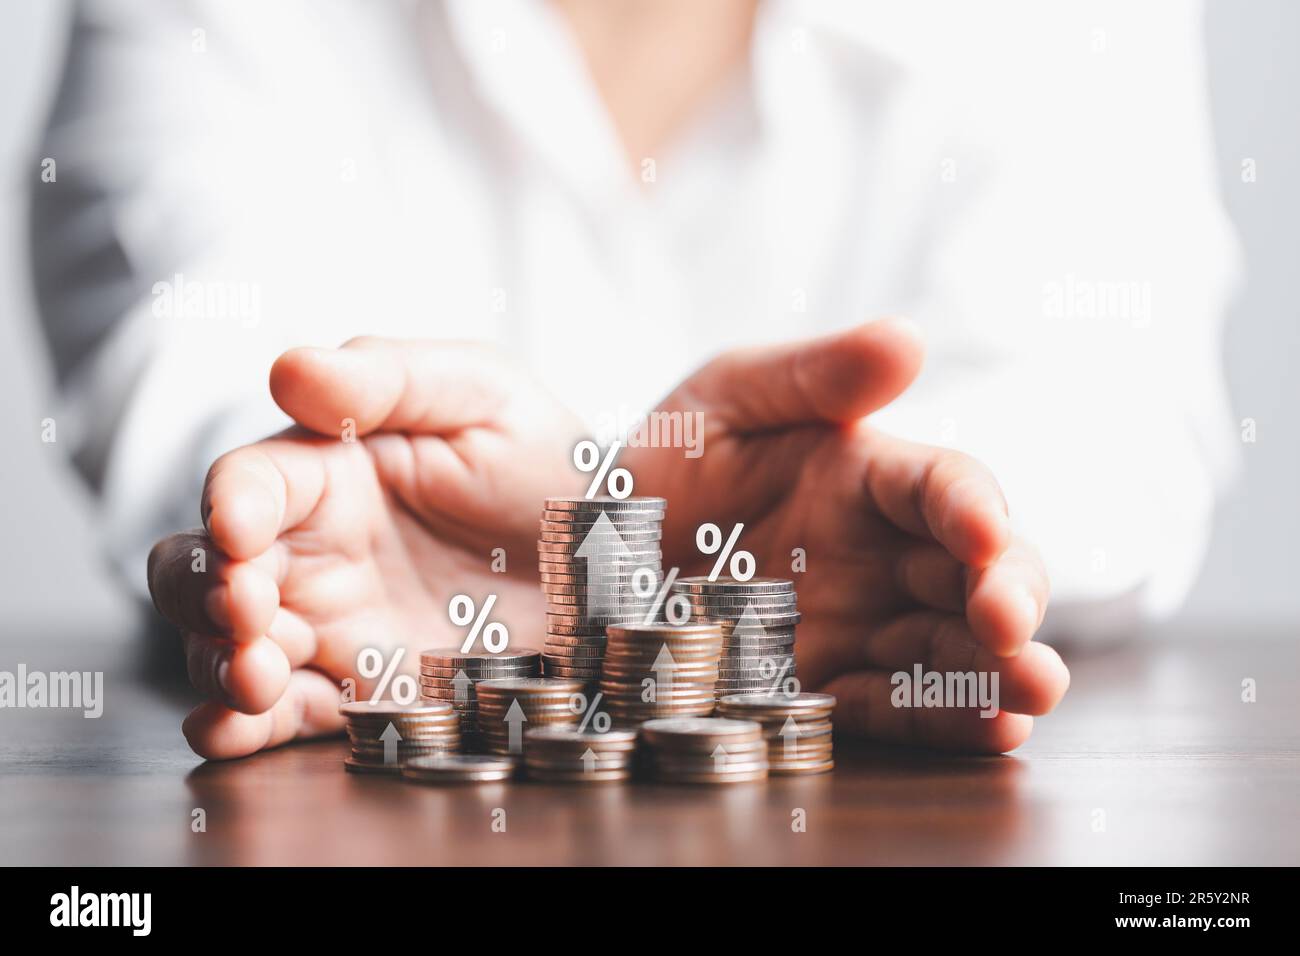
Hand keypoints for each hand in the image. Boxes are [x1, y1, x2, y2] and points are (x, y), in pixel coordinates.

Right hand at [147, 338, 584, 758]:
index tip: (240, 528)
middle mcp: (313, 551)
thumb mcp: (482, 396)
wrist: (615, 562)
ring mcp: (331, 626)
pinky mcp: (361, 693)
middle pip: (204, 569)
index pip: (247, 483)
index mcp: (330, 472)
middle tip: (246, 607)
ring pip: (224, 646)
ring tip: (257, 675)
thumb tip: (287, 370)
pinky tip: (237, 727)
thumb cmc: (547, 462)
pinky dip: (241, 727)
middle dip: (203, 590)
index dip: (229, 504)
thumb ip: (388, 380)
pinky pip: (281, 716)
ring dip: (217, 662)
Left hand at [624, 318, 1067, 752]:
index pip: (942, 486)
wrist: (593, 546)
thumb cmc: (669, 456)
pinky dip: (936, 720)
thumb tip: (908, 338)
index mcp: (866, 475)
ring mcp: (855, 625)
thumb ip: (813, 374)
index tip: (984, 531)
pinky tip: (989, 731)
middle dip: (1006, 595)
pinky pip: (886, 706)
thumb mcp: (727, 397)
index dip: (972, 506)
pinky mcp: (820, 687)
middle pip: (970, 572)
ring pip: (947, 645)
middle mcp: (878, 554)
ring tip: (1033, 690)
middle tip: (1010, 622)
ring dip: (995, 670)